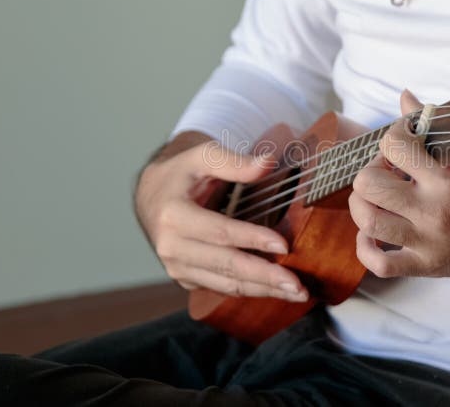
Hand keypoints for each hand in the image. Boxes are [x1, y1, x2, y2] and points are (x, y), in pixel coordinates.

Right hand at [135, 133, 308, 301]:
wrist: (151, 196)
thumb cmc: (181, 174)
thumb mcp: (202, 157)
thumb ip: (235, 161)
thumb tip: (268, 162)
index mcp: (174, 215)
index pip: (220, 232)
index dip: (252, 239)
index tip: (283, 245)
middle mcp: (172, 247)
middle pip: (226, 265)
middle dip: (264, 276)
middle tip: (297, 285)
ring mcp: (177, 267)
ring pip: (225, 284)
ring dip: (263, 290)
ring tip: (296, 293)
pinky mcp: (186, 278)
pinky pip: (222, 287)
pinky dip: (250, 290)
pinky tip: (275, 290)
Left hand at [349, 91, 449, 280]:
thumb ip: (439, 129)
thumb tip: (406, 97)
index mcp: (447, 181)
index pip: (394, 147)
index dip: (392, 135)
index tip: (404, 138)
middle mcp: (433, 213)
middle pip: (368, 185)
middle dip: (372, 169)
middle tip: (390, 169)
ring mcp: (428, 243)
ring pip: (367, 221)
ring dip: (364, 203)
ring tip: (380, 196)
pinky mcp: (428, 267)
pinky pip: (379, 264)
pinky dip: (366, 247)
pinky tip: (375, 233)